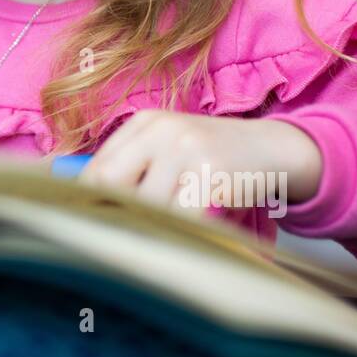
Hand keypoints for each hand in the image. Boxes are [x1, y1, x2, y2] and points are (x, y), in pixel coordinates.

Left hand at [77, 110, 321, 215]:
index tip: (92, 223)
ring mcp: (188, 150)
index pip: (97, 167)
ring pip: (149, 205)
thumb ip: (132, 165)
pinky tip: (192, 230)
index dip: (90, 200)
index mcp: (145, 122)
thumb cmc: (211, 155)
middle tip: (126, 235)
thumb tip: (86, 199)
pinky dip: (183, 229)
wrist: (271, 147)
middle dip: (117, 213)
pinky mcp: (212, 173)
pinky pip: (182, 216)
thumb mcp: (169, 146)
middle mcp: (163, 131)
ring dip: (156, 225)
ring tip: (168, 230)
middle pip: (114, 184)